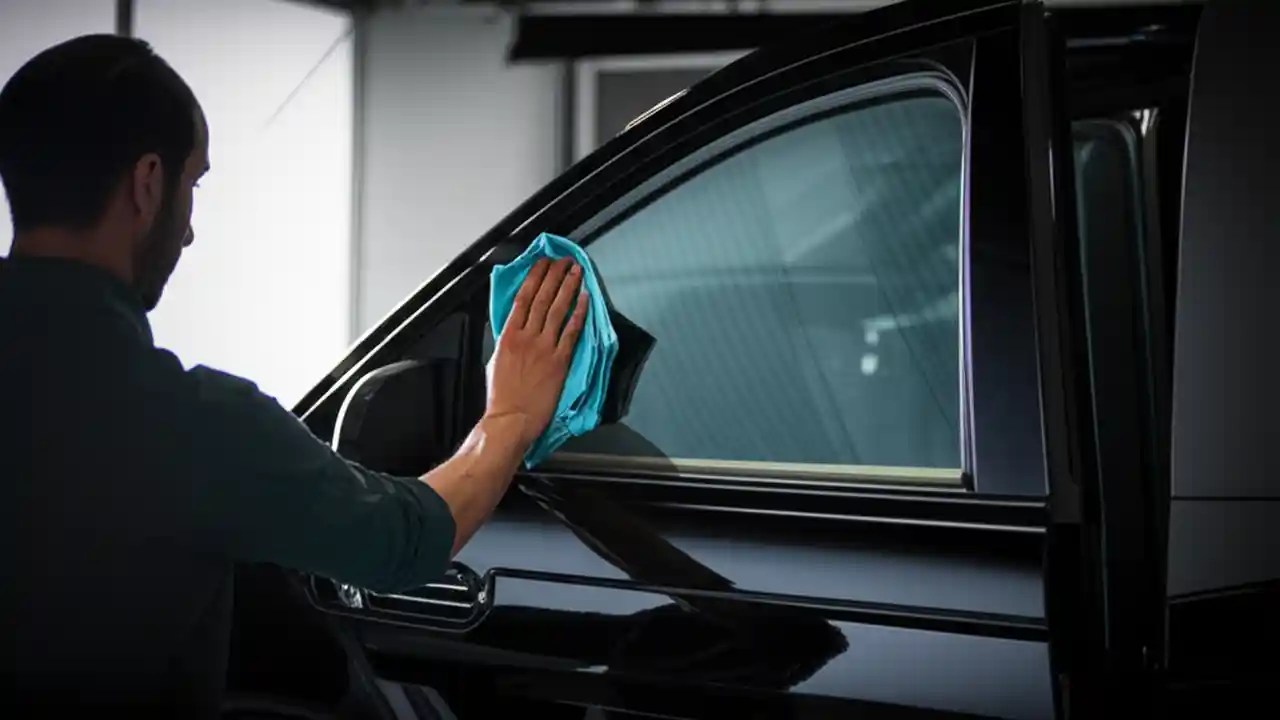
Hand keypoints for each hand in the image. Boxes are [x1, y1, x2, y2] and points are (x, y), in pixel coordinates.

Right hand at [485, 257, 587, 447]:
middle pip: (542, 298)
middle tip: (564, 260)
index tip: (543, 263)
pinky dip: (579, 314)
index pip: (523, 298)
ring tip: (576, 271)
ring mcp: (544, 348)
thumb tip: (517, 324)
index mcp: (508, 335)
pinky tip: (585, 299)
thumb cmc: (501, 394)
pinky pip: (571, 332)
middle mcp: (527, 337)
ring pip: (557, 310)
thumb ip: (508, 338)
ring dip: (568, 288)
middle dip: (554, 275)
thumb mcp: (496, 359)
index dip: (535, 277)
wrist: (511, 419)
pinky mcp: (559, 361)